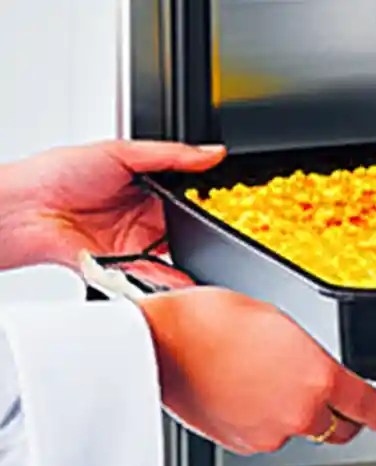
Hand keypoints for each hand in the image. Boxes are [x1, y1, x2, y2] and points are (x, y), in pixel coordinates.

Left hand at [0, 140, 226, 288]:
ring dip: (191, 262)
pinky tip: (185, 279)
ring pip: (176, 259)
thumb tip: (212, 153)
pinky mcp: (124, 269)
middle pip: (189, 234)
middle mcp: (145, 221)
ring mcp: (136, 247)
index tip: (229, 205)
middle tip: (219, 234)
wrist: (24, 207)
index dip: (209, 204)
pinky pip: (155, 278)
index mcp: (148, 191)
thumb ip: (172, 155)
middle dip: (204, 237)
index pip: (190, 201)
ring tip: (208, 259)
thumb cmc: (58, 173)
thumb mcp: (122, 152)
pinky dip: (171, 283)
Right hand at [138, 287, 375, 453]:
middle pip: (339, 429)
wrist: (159, 345)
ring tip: (262, 381)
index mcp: (318, 377)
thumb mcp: (278, 323)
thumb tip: (312, 369)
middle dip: (340, 418)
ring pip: (299, 430)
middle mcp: (300, 412)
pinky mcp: (243, 443)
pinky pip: (266, 435)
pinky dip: (263, 420)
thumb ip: (307, 356)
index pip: (369, 406)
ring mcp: (271, 432)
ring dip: (293, 414)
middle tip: (326, 399)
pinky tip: (243, 393)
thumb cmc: (210, 322)